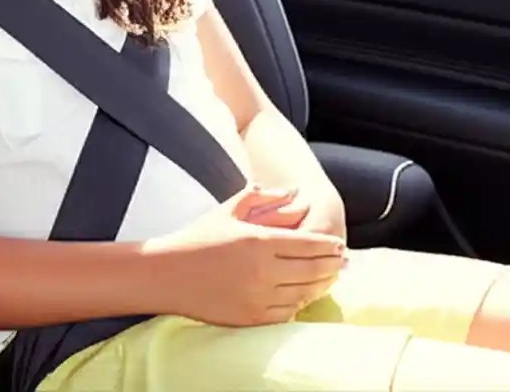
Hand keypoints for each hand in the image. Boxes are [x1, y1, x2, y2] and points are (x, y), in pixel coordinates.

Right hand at [146, 184, 346, 327]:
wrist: (166, 274)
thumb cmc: (197, 237)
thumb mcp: (229, 209)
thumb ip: (262, 195)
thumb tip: (293, 191)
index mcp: (260, 241)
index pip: (309, 245)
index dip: (329, 247)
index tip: (339, 246)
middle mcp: (262, 271)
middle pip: (313, 271)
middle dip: (332, 266)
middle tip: (343, 263)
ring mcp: (257, 297)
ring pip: (303, 294)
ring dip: (320, 286)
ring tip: (329, 279)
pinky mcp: (250, 318)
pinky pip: (286, 313)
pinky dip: (299, 304)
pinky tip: (303, 296)